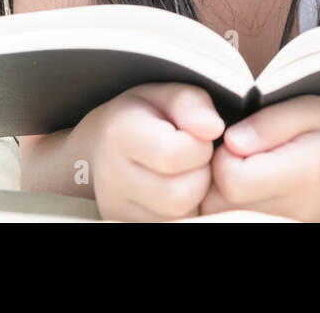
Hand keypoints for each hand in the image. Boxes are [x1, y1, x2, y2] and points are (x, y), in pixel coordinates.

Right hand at [85, 82, 225, 221]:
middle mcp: (111, 178)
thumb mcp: (167, 95)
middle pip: (179, 196)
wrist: (105, 145)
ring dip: (194, 196)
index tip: (193, 136)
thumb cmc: (145, 116)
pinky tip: (176, 190)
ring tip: (184, 173)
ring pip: (179, 216)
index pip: (174, 155)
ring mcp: (116, 210)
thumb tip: (214, 128)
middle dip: (199, 175)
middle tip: (192, 158)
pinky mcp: (128, 225)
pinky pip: (174, 224)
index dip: (198, 146)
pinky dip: (185, 211)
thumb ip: (192, 104)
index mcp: (119, 134)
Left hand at [199, 95, 319, 221]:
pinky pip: (235, 221)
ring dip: (222, 190)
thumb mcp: (313, 110)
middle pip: (217, 202)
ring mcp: (285, 229)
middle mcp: (291, 213)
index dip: (223, 153)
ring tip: (246, 166)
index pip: (230, 177)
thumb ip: (269, 123)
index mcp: (301, 176)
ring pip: (220, 215)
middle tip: (240, 151)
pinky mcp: (278, 233)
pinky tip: (252, 185)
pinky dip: (233, 204)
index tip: (240, 137)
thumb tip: (230, 141)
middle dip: (216, 173)